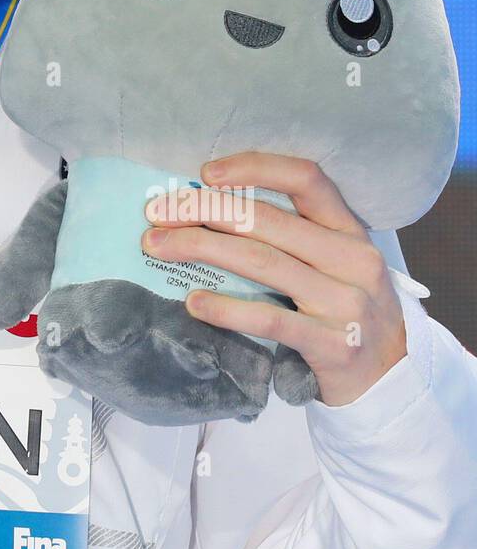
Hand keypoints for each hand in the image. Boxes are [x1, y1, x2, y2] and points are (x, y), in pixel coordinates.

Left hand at [141, 152, 407, 405]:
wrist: (391, 380)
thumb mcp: (333, 263)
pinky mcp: (333, 345)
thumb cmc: (344, 310)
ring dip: (200, 249)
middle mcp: (352, 259)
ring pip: (261, 262)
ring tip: (156, 247)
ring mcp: (346, 303)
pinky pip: (270, 318)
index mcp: (350, 230)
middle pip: (266, 220)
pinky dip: (226, 308)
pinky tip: (193, 302)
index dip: (253, 168)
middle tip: (156, 214)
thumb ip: (290, 237)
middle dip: (202, 210)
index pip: (305, 178)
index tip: (204, 173)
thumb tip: (206, 209)